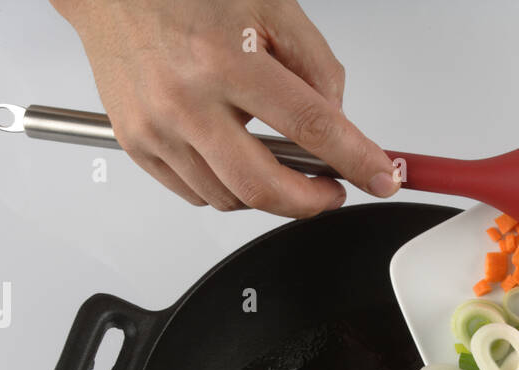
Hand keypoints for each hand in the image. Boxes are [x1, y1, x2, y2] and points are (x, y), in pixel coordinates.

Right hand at [51, 0, 398, 215]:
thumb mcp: (270, 6)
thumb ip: (315, 65)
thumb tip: (337, 121)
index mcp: (225, 58)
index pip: (310, 125)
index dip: (355, 159)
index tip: (382, 178)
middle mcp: (186, 99)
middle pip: (264, 186)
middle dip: (311, 202)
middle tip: (332, 190)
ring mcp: (157, 129)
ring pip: (230, 199)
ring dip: (268, 194)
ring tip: (280, 162)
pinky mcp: (136, 145)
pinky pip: (196, 193)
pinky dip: (227, 189)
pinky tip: (236, 158)